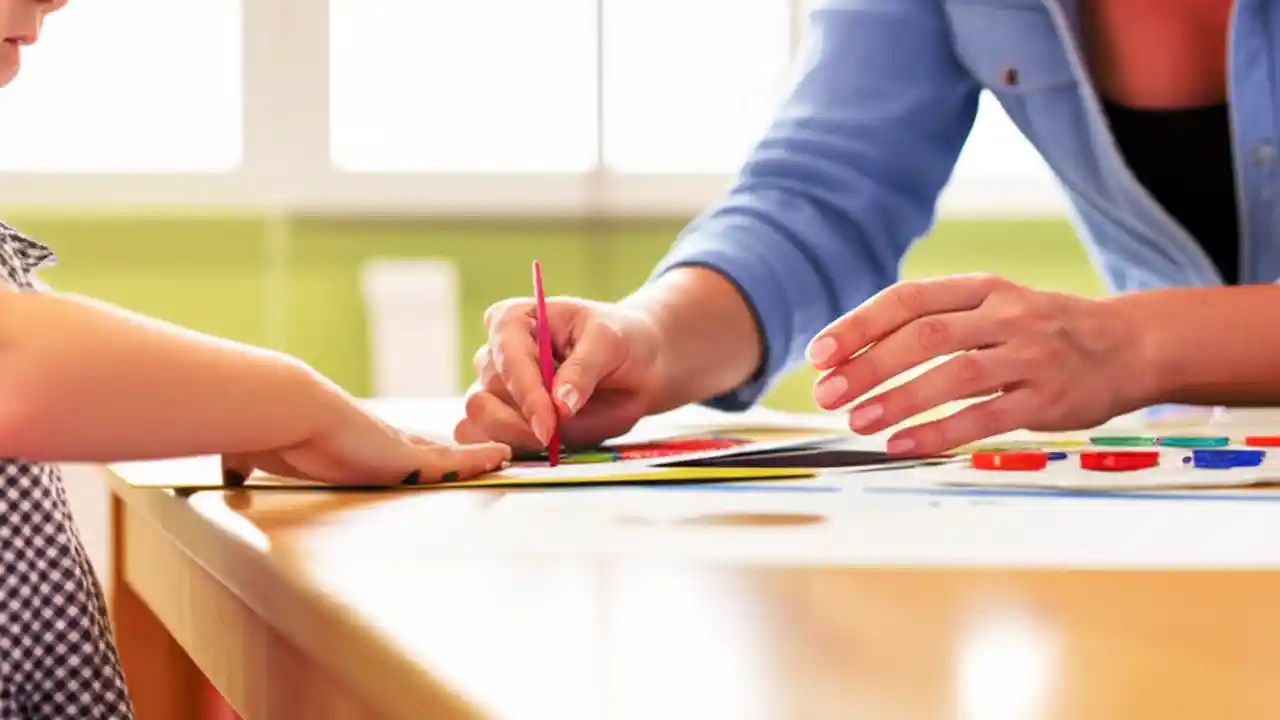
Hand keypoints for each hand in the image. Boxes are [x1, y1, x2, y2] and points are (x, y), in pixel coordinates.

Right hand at [224, 386, 510, 485]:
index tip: (427, 453)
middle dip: (454, 453)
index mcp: (351, 442)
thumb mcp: (259, 452)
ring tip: (507, 457)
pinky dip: (477, 461)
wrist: (283, 409)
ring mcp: (396, 448)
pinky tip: (502, 460)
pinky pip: (453, 463)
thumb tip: (227, 472)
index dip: (411, 450)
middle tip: (483, 453)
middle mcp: (379, 440)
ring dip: (475, 456)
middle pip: (427, 448)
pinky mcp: (407, 459)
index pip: (389, 446)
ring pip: (448, 456)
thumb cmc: (268, 428)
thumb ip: (248, 462)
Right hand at [454, 296, 664, 451]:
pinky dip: (503, 451)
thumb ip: (582, 371)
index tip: (549, 424)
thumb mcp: (608, 342)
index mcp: (514, 320)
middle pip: (484, 396)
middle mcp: (497, 354)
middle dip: (516, 423)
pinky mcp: (506, 421)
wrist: (637, 367)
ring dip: (511, 439)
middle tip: (553, 438)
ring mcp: (497, 390)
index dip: (526, 393)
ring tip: (552, 443)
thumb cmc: (620, 340)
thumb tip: (560, 406)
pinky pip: (486, 442)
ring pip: (479, 422)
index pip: (507, 356)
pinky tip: (537, 454)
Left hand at [807, 274, 1150, 455]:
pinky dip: (940, 431)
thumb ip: (934, 323)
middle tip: (827, 393)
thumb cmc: (1041, 331)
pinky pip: (986, 416)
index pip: (908, 299)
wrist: (1130, 345)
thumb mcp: (992, 307)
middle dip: (869, 366)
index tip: (819, 355)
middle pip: (925, 335)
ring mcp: (1030, 355)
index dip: (859, 326)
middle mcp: (1005, 314)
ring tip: (856, 421)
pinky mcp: (1048, 398)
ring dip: (898, 399)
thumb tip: (853, 357)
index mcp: (982, 288)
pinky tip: (903, 444)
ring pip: (954, 374)